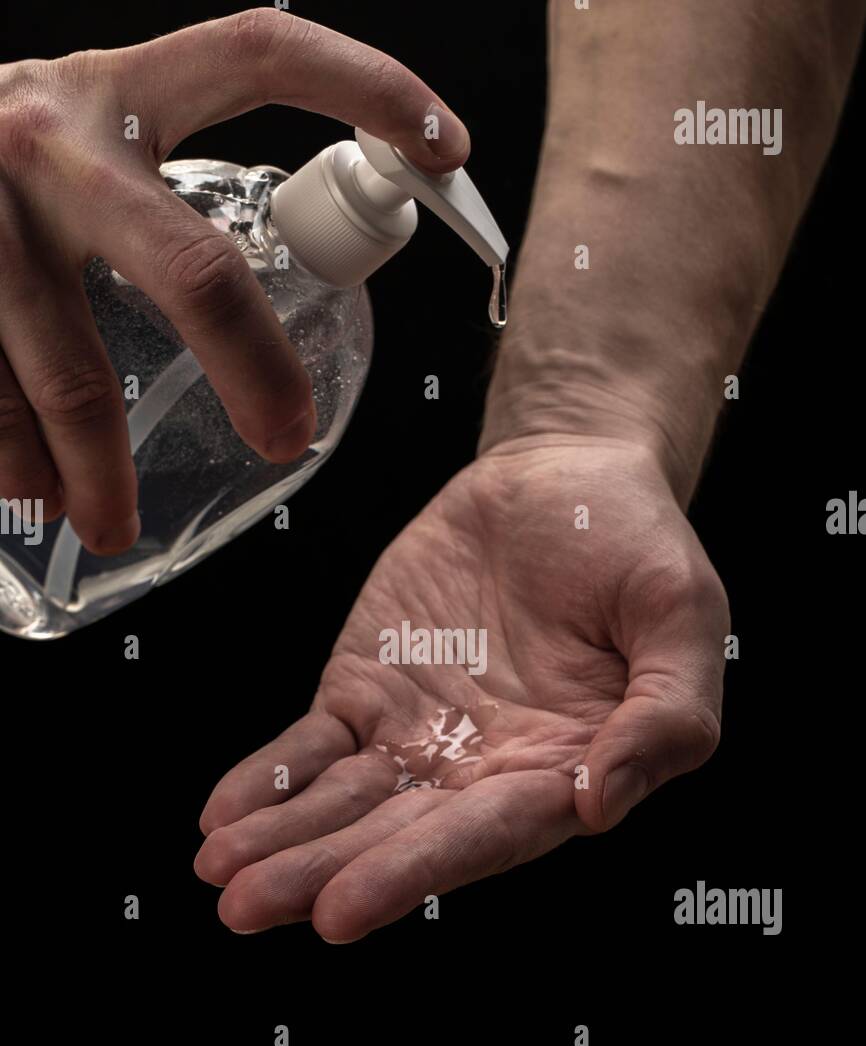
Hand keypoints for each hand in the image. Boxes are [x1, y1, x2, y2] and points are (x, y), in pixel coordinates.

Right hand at [0, 8, 468, 552]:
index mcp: (120, 91)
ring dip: (99, 467)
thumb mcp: (90, 139)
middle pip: (192, 273)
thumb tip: (255, 319)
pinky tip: (31, 490)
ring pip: (69, 372)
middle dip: (251, 370)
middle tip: (286, 442)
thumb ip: (163, 203)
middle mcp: (54, 145)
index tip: (446, 144)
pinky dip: (13, 459)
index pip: (259, 57)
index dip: (362, 87)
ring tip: (113, 525)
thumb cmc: (7, 160)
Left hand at [195, 435, 728, 940]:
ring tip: (221, 873)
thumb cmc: (635, 544)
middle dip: (322, 872)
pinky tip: (225, 816)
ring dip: (282, 841)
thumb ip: (666, 715)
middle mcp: (485, 773)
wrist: (562, 472)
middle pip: (397, 835)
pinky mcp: (367, 692)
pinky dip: (268, 781)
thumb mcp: (682, 617)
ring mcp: (419, 737)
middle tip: (248, 907)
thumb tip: (601, 804)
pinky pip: (311, 748)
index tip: (345, 910)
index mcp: (564, 770)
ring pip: (343, 803)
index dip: (415, 873)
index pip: (485, 836)